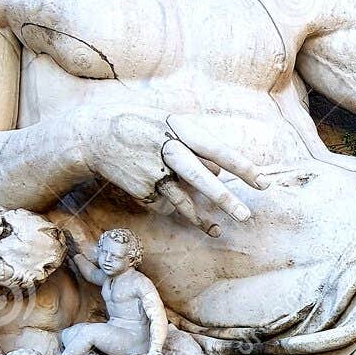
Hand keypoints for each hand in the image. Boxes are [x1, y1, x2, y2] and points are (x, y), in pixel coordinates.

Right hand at [74, 106, 253, 235]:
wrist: (92, 134)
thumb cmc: (140, 127)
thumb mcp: (169, 125)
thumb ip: (197, 148)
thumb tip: (221, 173)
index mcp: (179, 129)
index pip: (217, 149)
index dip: (242, 167)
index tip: (263, 182)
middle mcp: (167, 150)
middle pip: (201, 178)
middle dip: (224, 199)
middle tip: (247, 217)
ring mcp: (153, 171)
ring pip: (183, 200)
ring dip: (202, 217)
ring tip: (218, 229)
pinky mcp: (141, 189)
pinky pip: (166, 203)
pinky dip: (171, 204)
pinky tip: (160, 195)